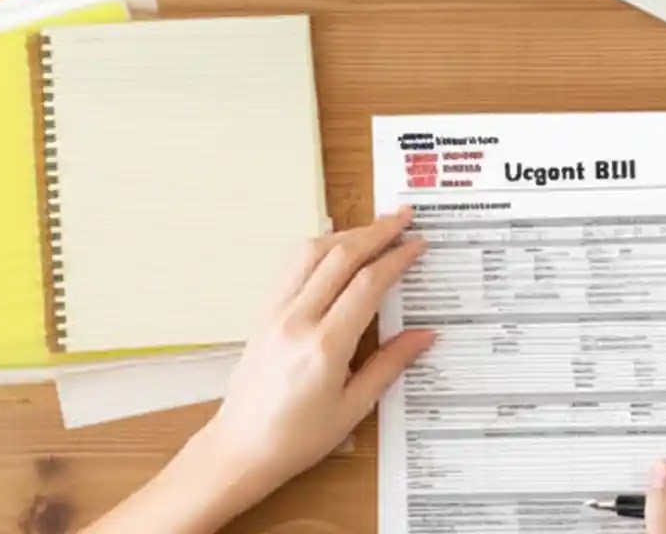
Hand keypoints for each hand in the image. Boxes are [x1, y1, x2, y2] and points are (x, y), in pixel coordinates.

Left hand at [84, 209, 433, 533]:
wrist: (240, 448)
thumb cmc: (296, 438)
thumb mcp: (353, 407)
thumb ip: (390, 364)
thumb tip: (425, 335)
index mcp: (323, 347)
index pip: (367, 285)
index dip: (396, 258)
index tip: (418, 244)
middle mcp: (296, 321)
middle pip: (339, 256)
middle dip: (376, 231)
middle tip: (403, 217)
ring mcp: (274, 312)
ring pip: (310, 251)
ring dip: (345, 233)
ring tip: (374, 229)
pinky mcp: (263, 312)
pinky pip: (291, 266)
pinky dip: (319, 248)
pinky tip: (337, 249)